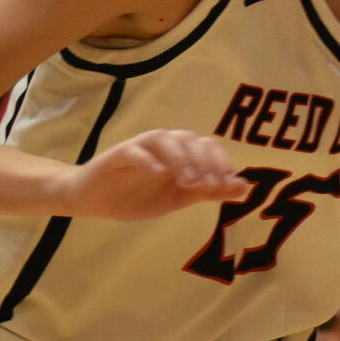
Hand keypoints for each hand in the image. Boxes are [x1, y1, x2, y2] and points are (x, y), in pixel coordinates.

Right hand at [55, 129, 243, 220]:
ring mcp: (139, 147)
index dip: (220, 163)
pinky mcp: (117, 155)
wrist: (94, 200)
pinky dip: (148, 159)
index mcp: (180, 153)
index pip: (207, 146)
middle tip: (207, 187)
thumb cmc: (136, 195)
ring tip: (187, 182)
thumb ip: (210, 191)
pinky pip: (134, 150)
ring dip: (180, 159)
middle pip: (189, 139)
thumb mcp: (179, 197)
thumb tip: (245, 187)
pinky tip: (159, 173)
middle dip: (203, 162)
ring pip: (164, 139)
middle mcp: (162, 144)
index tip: (225, 186)